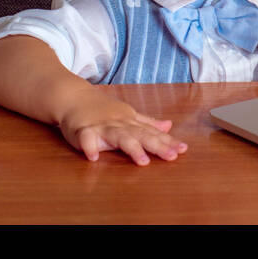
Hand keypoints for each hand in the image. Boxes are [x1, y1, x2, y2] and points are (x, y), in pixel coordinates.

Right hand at [58, 87, 187, 165]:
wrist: (73, 97)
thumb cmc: (101, 110)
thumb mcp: (127, 115)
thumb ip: (147, 123)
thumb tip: (169, 126)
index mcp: (130, 122)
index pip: (152, 133)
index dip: (167, 142)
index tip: (183, 150)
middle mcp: (119, 124)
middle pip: (141, 135)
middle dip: (157, 146)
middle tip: (173, 156)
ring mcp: (101, 127)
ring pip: (118, 137)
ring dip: (131, 148)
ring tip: (143, 161)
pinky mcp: (83, 131)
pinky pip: (86, 139)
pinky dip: (89, 147)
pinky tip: (94, 157)